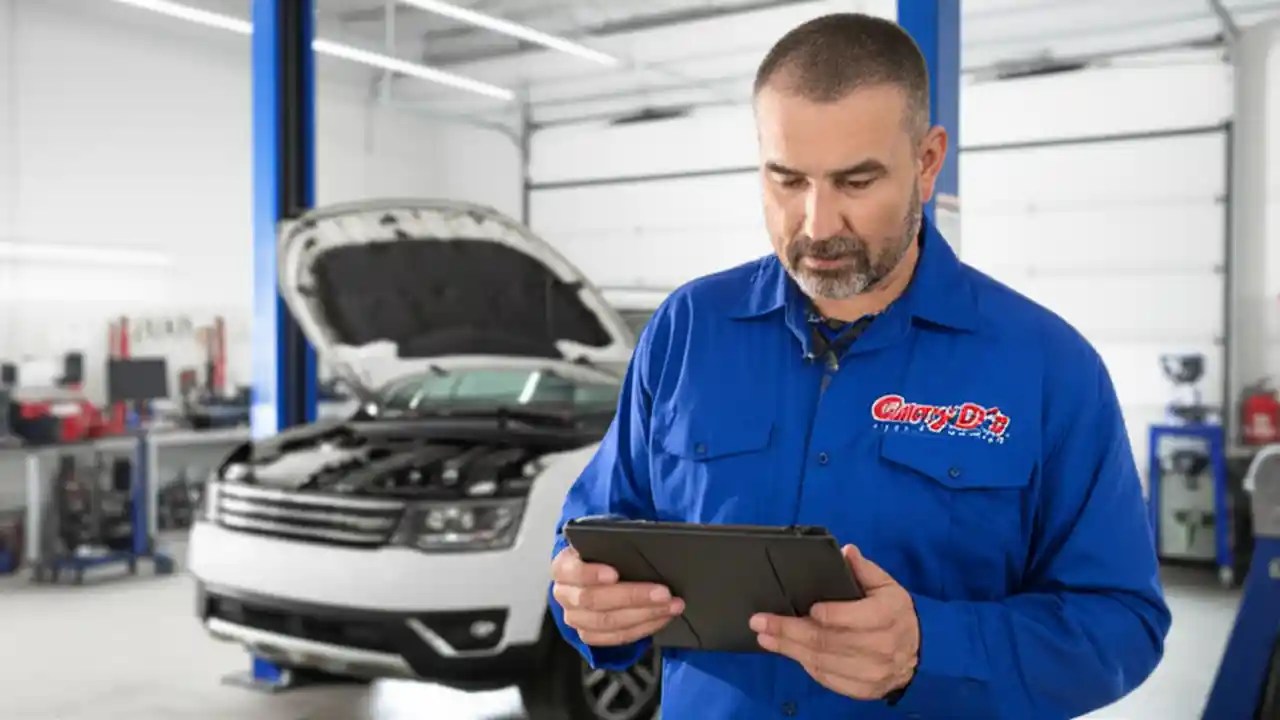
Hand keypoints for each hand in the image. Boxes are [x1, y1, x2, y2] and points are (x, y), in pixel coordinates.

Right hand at [551, 546, 684, 646]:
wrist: (593, 570)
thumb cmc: (602, 552)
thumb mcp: (604, 541)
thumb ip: (616, 544)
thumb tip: (648, 545)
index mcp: (563, 566)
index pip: (572, 571)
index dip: (591, 574)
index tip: (614, 573)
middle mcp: (564, 594)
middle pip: (594, 600)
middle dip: (633, 597)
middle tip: (663, 593)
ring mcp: (575, 618)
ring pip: (607, 622)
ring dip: (645, 615)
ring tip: (671, 606)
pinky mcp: (589, 634)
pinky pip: (616, 637)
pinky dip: (643, 628)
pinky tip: (662, 617)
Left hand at [750, 545, 918, 699]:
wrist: (917, 652)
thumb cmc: (894, 613)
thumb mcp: (886, 586)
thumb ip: (865, 569)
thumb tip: (847, 551)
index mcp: (887, 616)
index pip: (855, 617)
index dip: (830, 614)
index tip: (807, 608)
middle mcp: (881, 647)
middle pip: (828, 641)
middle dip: (789, 630)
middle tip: (761, 621)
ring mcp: (871, 672)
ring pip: (822, 661)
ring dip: (789, 648)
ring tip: (764, 636)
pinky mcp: (862, 689)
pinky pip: (827, 678)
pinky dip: (804, 664)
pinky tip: (787, 650)